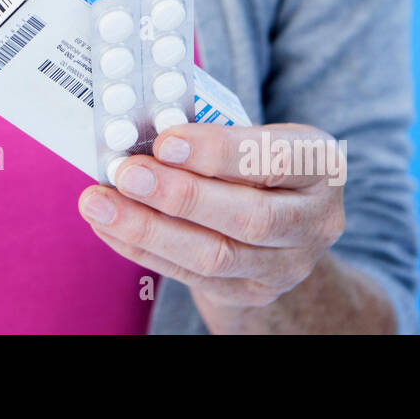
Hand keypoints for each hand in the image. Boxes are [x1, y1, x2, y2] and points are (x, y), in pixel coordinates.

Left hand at [78, 123, 345, 309]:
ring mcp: (287, 265)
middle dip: (179, 195)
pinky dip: (142, 249)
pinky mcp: (252, 293)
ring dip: (148, 229)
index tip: (164, 140)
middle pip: (248, 217)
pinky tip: (108, 226)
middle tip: (125, 173)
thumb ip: (208, 128)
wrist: (280, 223)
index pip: (273, 159)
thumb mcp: (251, 133)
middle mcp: (315, 220)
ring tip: (100, 203)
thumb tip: (138, 125)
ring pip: (215, 256)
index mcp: (319, 164)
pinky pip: (189, 276)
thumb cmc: (253, 160)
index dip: (217, 151)